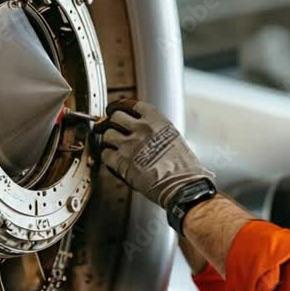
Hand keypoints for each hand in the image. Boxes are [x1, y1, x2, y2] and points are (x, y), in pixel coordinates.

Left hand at [95, 99, 213, 211]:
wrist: (183, 185)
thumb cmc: (184, 168)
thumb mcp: (174, 139)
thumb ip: (157, 131)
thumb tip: (145, 131)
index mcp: (157, 121)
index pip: (133, 104)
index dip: (121, 106)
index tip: (116, 109)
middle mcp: (142, 129)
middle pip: (116, 116)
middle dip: (111, 122)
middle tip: (107, 126)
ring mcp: (130, 144)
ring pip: (107, 134)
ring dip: (108, 140)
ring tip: (110, 145)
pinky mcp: (121, 162)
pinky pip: (105, 154)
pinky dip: (107, 157)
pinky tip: (112, 160)